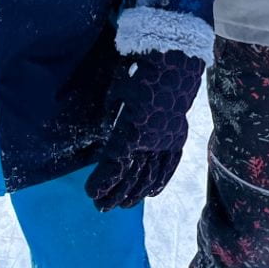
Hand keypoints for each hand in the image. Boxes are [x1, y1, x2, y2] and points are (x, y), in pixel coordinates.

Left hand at [88, 48, 205, 210]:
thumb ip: (112, 116)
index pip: (115, 165)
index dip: (102, 182)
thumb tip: (109, 132)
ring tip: (122, 206)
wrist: (175, 60)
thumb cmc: (139, 71)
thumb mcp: (118, 91)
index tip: (90, 193)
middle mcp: (152, 142)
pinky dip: (161, 181)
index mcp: (133, 131)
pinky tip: (152, 193)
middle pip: (132, 176)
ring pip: (151, 175)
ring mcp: (167, 141)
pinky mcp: (178, 137)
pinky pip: (170, 165)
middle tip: (100, 207)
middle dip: (115, 193)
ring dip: (135, 192)